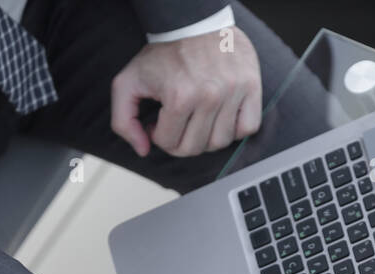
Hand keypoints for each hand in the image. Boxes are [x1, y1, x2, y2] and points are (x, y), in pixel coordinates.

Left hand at [111, 29, 261, 157]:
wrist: (194, 22)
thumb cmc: (162, 53)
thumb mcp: (127, 82)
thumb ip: (123, 121)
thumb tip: (144, 150)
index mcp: (179, 96)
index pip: (169, 143)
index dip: (159, 135)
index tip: (158, 120)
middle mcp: (210, 96)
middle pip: (195, 148)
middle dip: (180, 141)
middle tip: (176, 122)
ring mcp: (233, 91)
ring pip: (221, 142)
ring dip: (206, 137)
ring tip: (196, 118)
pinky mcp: (251, 86)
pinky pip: (248, 127)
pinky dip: (235, 129)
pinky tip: (220, 116)